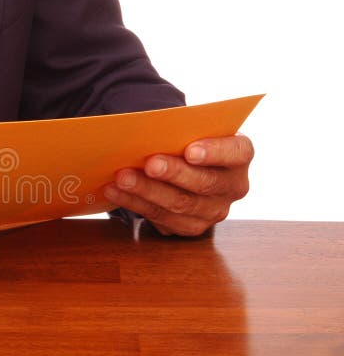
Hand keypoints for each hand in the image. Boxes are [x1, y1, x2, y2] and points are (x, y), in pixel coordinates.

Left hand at [103, 134, 253, 236]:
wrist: (185, 166)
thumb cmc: (187, 140)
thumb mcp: (192, 131)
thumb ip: (180, 130)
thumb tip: (146, 128)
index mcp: (239, 155)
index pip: (237, 153)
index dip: (215, 152)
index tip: (190, 150)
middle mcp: (233, 186)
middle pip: (205, 183)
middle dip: (174, 173)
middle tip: (149, 164)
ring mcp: (213, 211)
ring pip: (179, 204)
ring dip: (147, 190)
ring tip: (122, 177)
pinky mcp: (191, 226)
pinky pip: (161, 217)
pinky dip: (134, 203)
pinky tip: (115, 191)